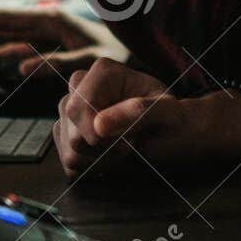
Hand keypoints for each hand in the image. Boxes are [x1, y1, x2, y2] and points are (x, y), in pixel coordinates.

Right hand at [0, 7, 129, 78]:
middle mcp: (46, 21)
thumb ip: (55, 63)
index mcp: (50, 19)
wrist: (142, 56)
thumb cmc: (120, 56)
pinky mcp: (53, 44)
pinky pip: (19, 45)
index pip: (0, 19)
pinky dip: (0, 51)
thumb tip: (15, 66)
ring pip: (4, 34)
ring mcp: (48, 33)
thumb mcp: (90, 61)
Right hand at [54, 58, 240, 176]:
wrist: (173, 132)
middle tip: (132, 146)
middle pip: (73, 131)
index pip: (79, 108)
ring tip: (125, 150)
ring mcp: (70, 110)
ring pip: (69, 150)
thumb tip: (99, 125)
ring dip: (101, 161)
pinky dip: (92, 168)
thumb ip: (137, 113)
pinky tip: (112, 157)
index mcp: (104, 72)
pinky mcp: (67, 133)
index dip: (101, 135)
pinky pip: (68, 162)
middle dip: (104, 150)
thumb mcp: (167, 113)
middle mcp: (80, 86)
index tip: (129, 142)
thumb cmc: (174, 118)